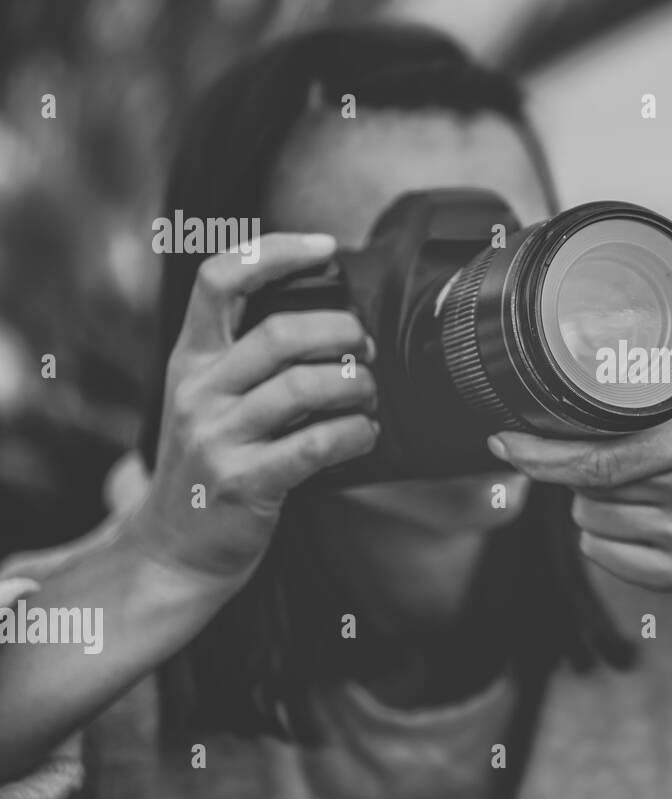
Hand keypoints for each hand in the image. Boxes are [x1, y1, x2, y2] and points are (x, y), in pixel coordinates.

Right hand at [126, 234, 380, 589]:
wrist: (174, 550)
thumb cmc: (214, 464)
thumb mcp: (213, 399)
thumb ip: (251, 358)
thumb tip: (338, 317)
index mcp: (193, 359)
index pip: (218, 279)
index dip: (274, 251)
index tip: (326, 248)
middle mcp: (199, 390)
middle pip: (281, 333)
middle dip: (342, 333)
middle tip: (367, 350)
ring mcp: (217, 437)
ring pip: (304, 387)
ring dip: (357, 386)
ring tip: (370, 396)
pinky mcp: (243, 482)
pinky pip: (315, 444)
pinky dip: (355, 434)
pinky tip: (366, 434)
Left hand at [487, 386, 671, 591]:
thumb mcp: (665, 386)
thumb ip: (616, 378)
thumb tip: (536, 386)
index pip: (598, 460)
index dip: (542, 454)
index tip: (506, 442)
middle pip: (589, 492)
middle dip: (579, 471)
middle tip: (608, 453)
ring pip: (589, 523)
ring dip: (592, 502)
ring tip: (627, 484)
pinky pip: (601, 556)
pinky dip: (601, 537)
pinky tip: (630, 516)